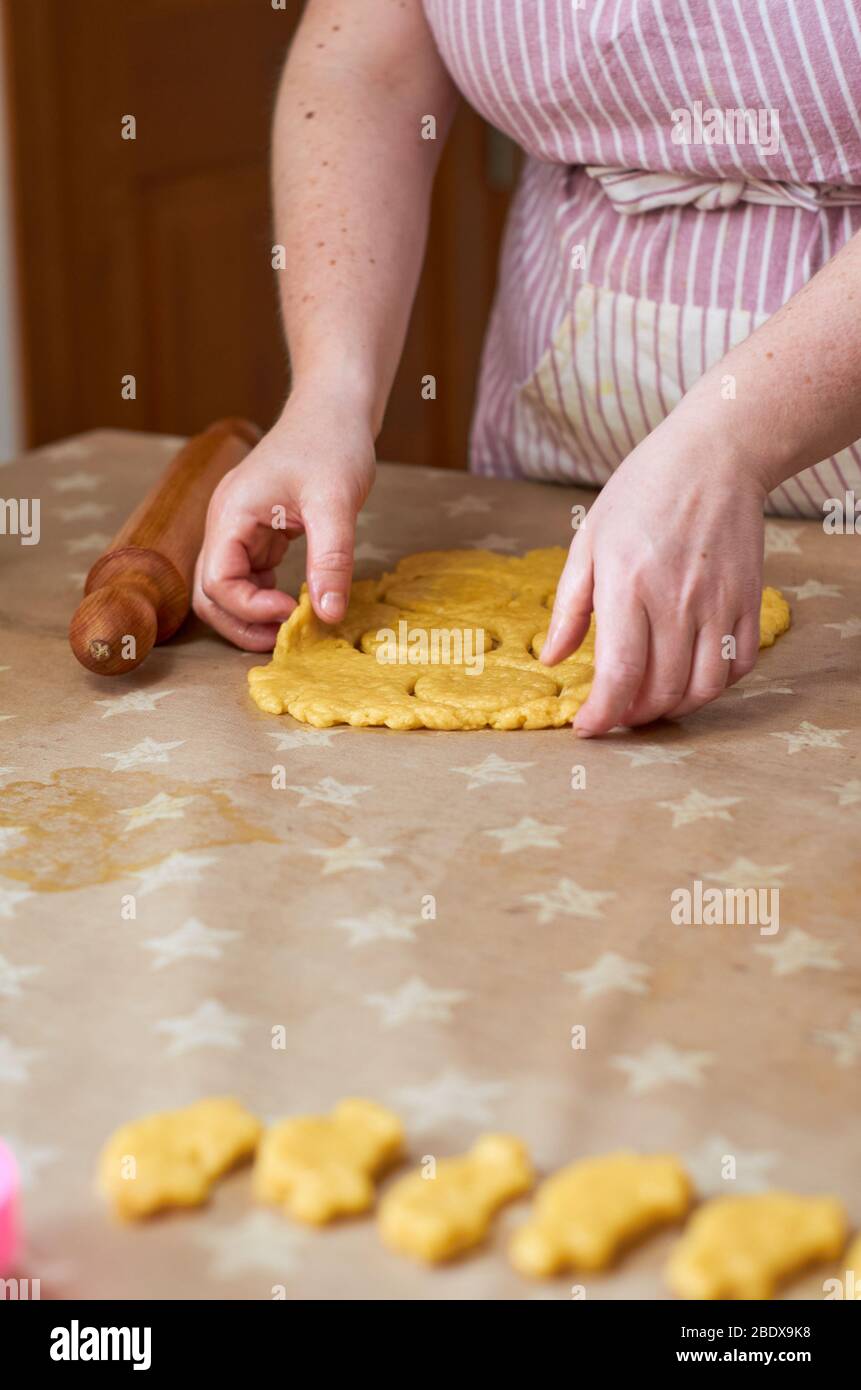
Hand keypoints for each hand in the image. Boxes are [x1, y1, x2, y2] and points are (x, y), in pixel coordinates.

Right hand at [193, 386, 375, 649]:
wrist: (335, 407)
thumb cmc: (332, 442)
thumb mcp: (336, 503)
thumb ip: (331, 560)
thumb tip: (327, 615)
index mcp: (231, 513)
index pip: (217, 581)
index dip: (250, 608)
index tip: (294, 611)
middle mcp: (225, 523)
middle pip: (209, 593)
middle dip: (242, 623)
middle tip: (285, 638)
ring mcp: (238, 528)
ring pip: (226, 589)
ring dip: (252, 615)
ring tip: (292, 625)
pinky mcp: (258, 532)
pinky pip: (248, 576)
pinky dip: (265, 596)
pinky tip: (297, 601)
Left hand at [540, 414, 766, 734]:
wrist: (716, 454)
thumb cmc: (643, 491)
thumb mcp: (590, 540)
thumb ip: (570, 606)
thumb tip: (552, 658)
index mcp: (628, 583)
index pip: (620, 674)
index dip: (602, 714)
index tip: (587, 726)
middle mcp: (677, 599)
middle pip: (660, 690)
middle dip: (633, 716)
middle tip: (616, 713)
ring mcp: (719, 603)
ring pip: (703, 688)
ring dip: (674, 709)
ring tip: (651, 702)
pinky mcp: (749, 601)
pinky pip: (738, 667)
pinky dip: (713, 686)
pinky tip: (689, 676)